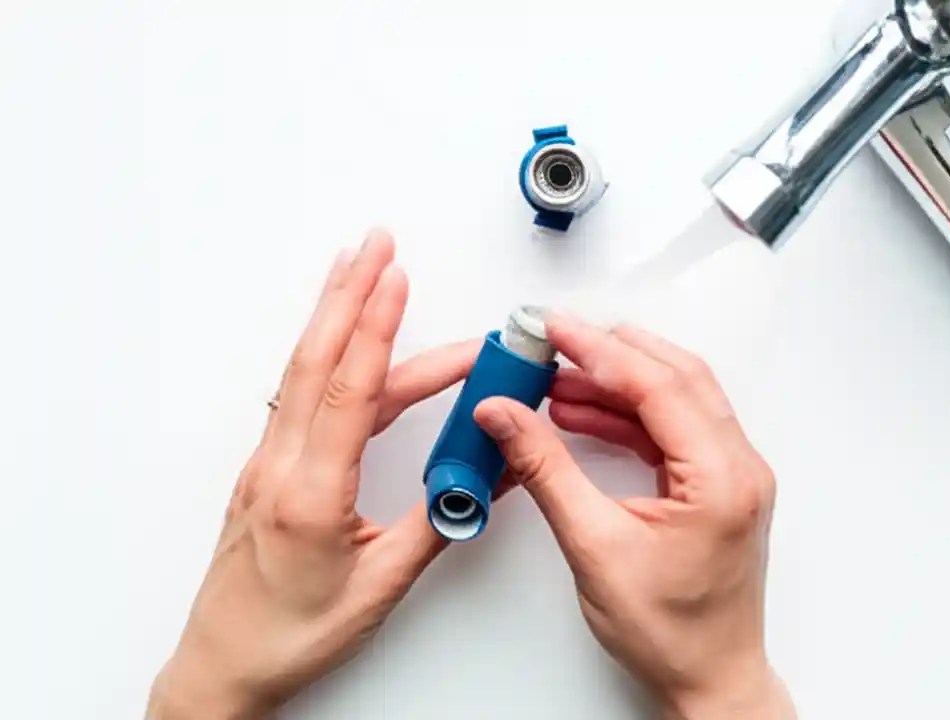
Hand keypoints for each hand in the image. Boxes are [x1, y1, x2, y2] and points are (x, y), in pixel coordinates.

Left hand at [149, 231, 480, 718]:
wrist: (223, 662)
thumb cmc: (289, 634)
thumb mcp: (380, 588)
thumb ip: (436, 525)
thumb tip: (480, 479)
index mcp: (309, 494)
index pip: (348, 392)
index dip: (375, 329)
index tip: (394, 278)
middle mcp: (280, 466)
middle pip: (317, 360)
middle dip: (350, 293)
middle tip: (377, 243)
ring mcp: (269, 462)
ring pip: (307, 372)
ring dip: (338, 315)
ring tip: (367, 272)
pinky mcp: (271, 467)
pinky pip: (303, 395)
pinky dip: (330, 354)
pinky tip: (346, 339)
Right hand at [474, 314, 794, 719]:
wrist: (708, 679)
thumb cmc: (670, 633)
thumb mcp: (593, 546)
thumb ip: (546, 470)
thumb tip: (506, 417)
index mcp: (722, 479)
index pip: (658, 386)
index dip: (599, 350)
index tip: (554, 328)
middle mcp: (739, 467)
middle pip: (675, 378)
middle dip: (610, 353)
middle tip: (553, 340)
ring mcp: (733, 475)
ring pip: (676, 399)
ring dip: (616, 384)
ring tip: (554, 380)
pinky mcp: (717, 486)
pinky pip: (672, 430)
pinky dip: (628, 416)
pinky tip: (581, 415)